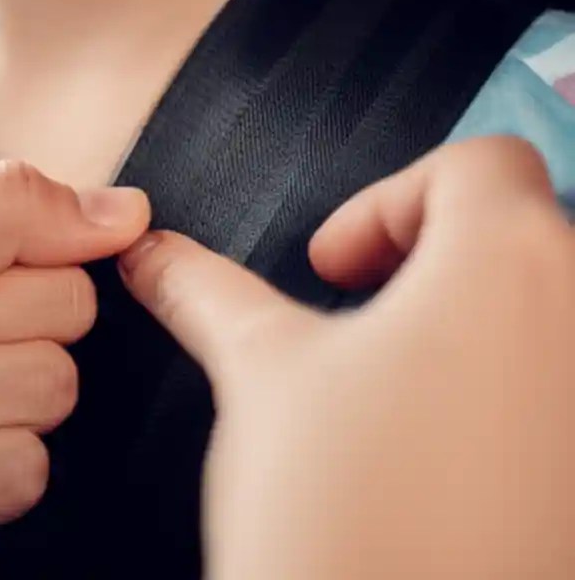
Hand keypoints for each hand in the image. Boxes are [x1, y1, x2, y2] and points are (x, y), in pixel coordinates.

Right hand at [119, 137, 574, 578]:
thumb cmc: (343, 521)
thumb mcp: (260, 375)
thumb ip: (204, 291)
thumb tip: (151, 253)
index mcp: (510, 264)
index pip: (476, 165)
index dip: (384, 203)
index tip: (333, 268)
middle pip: (518, 233)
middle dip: (425, 264)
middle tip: (355, 326)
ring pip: (544, 317)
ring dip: (468, 330)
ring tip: (389, 397)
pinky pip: (555, 396)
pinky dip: (509, 401)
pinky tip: (437, 462)